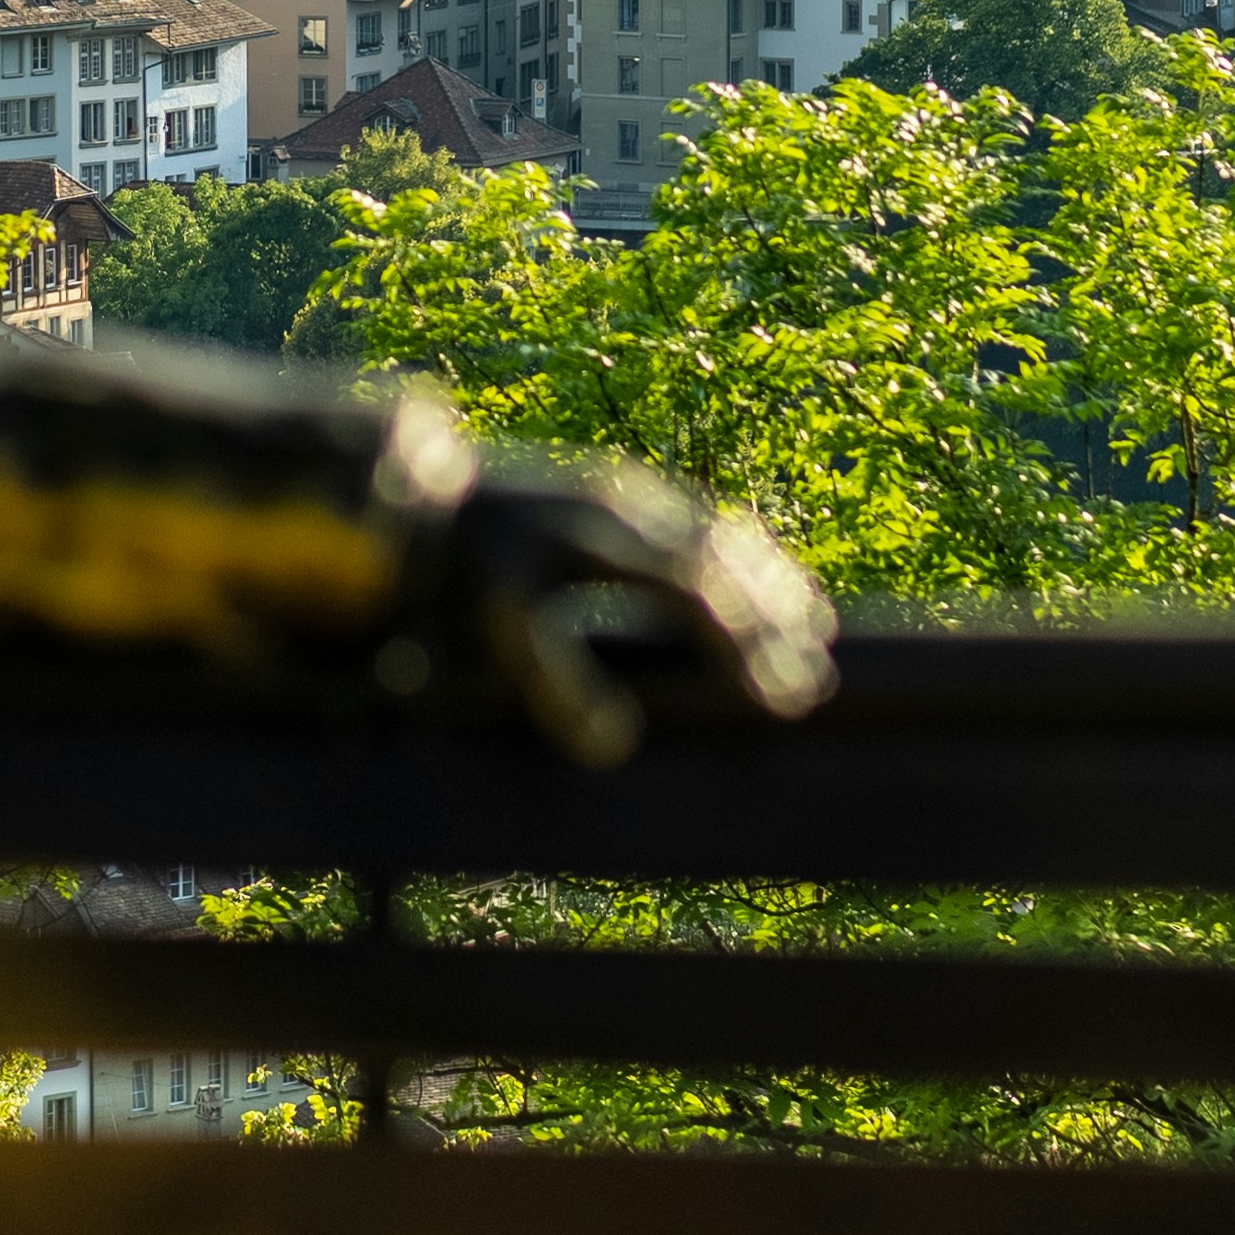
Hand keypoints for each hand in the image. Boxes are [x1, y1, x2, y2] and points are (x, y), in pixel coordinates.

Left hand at [422, 453, 831, 765]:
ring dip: (768, 580)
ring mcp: (627, 492)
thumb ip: (554, 680)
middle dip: (776, 618)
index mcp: (607, 539)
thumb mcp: (498, 623)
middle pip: (725, 562)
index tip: (783, 695)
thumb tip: (614, 746)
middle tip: (814, 674)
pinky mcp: (618, 489)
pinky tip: (755, 576)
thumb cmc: (460, 564)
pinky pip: (697, 518)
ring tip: (811, 626)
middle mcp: (630, 506)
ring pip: (719, 535)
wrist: (420, 489)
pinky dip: (738, 551)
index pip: (698, 598)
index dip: (745, 647)